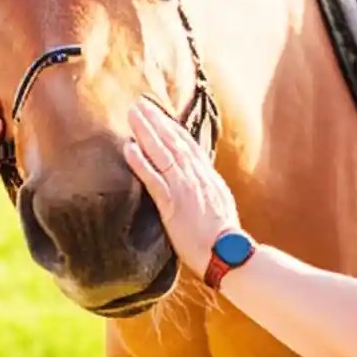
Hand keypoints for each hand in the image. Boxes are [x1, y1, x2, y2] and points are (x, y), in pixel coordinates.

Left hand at [123, 97, 238, 273]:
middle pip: (173, 142)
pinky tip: (128, 148)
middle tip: (140, 103)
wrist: (227, 253)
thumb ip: (207, 189)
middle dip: (156, 120)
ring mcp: (184, 188)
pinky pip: (153, 179)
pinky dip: (141, 162)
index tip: (159, 113)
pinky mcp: (172, 204)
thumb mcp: (220, 204)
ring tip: (132, 114)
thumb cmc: (223, 237)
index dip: (172, 127)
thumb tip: (200, 181)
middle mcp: (196, 177)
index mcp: (207, 177)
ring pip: (163, 153)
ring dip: (146, 132)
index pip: (188, 145)